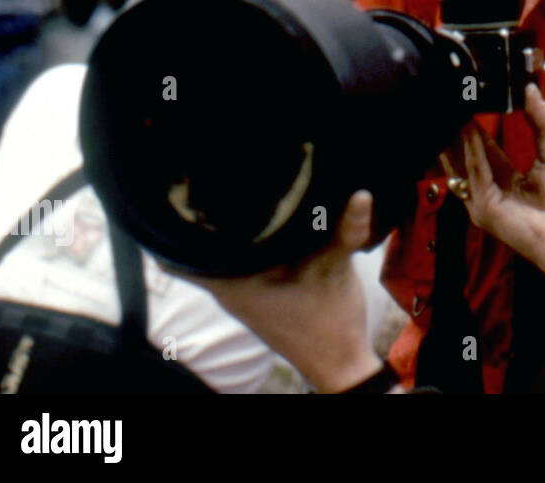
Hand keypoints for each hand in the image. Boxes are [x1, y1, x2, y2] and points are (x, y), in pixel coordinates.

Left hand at [178, 190, 382, 392]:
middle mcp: (229, 289)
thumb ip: (348, 230)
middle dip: (213, 215)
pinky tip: (265, 221)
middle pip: (201, 246)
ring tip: (241, 191)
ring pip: (222, 253)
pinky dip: (249, 243)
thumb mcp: (338, 270)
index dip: (182, 220)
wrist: (339, 362)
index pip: (185, 250)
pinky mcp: (257, 294)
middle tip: (224, 181)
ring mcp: (241, 294)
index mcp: (234, 284)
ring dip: (233, 229)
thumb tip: (362, 194)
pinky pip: (241, 262)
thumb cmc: (330, 322)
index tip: (192, 191)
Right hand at [455, 85, 544, 292]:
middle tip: (453, 100)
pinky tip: (471, 130)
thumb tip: (531, 90)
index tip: (470, 100)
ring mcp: (483, 203)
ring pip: (464, 163)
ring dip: (458, 136)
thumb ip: (542, 122)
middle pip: (466, 156)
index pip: (483, 149)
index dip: (475, 127)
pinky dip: (473, 151)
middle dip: (459, 129)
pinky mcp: (485, 210)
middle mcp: (489, 192)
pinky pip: (476, 174)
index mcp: (505, 181)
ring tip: (455, 107)